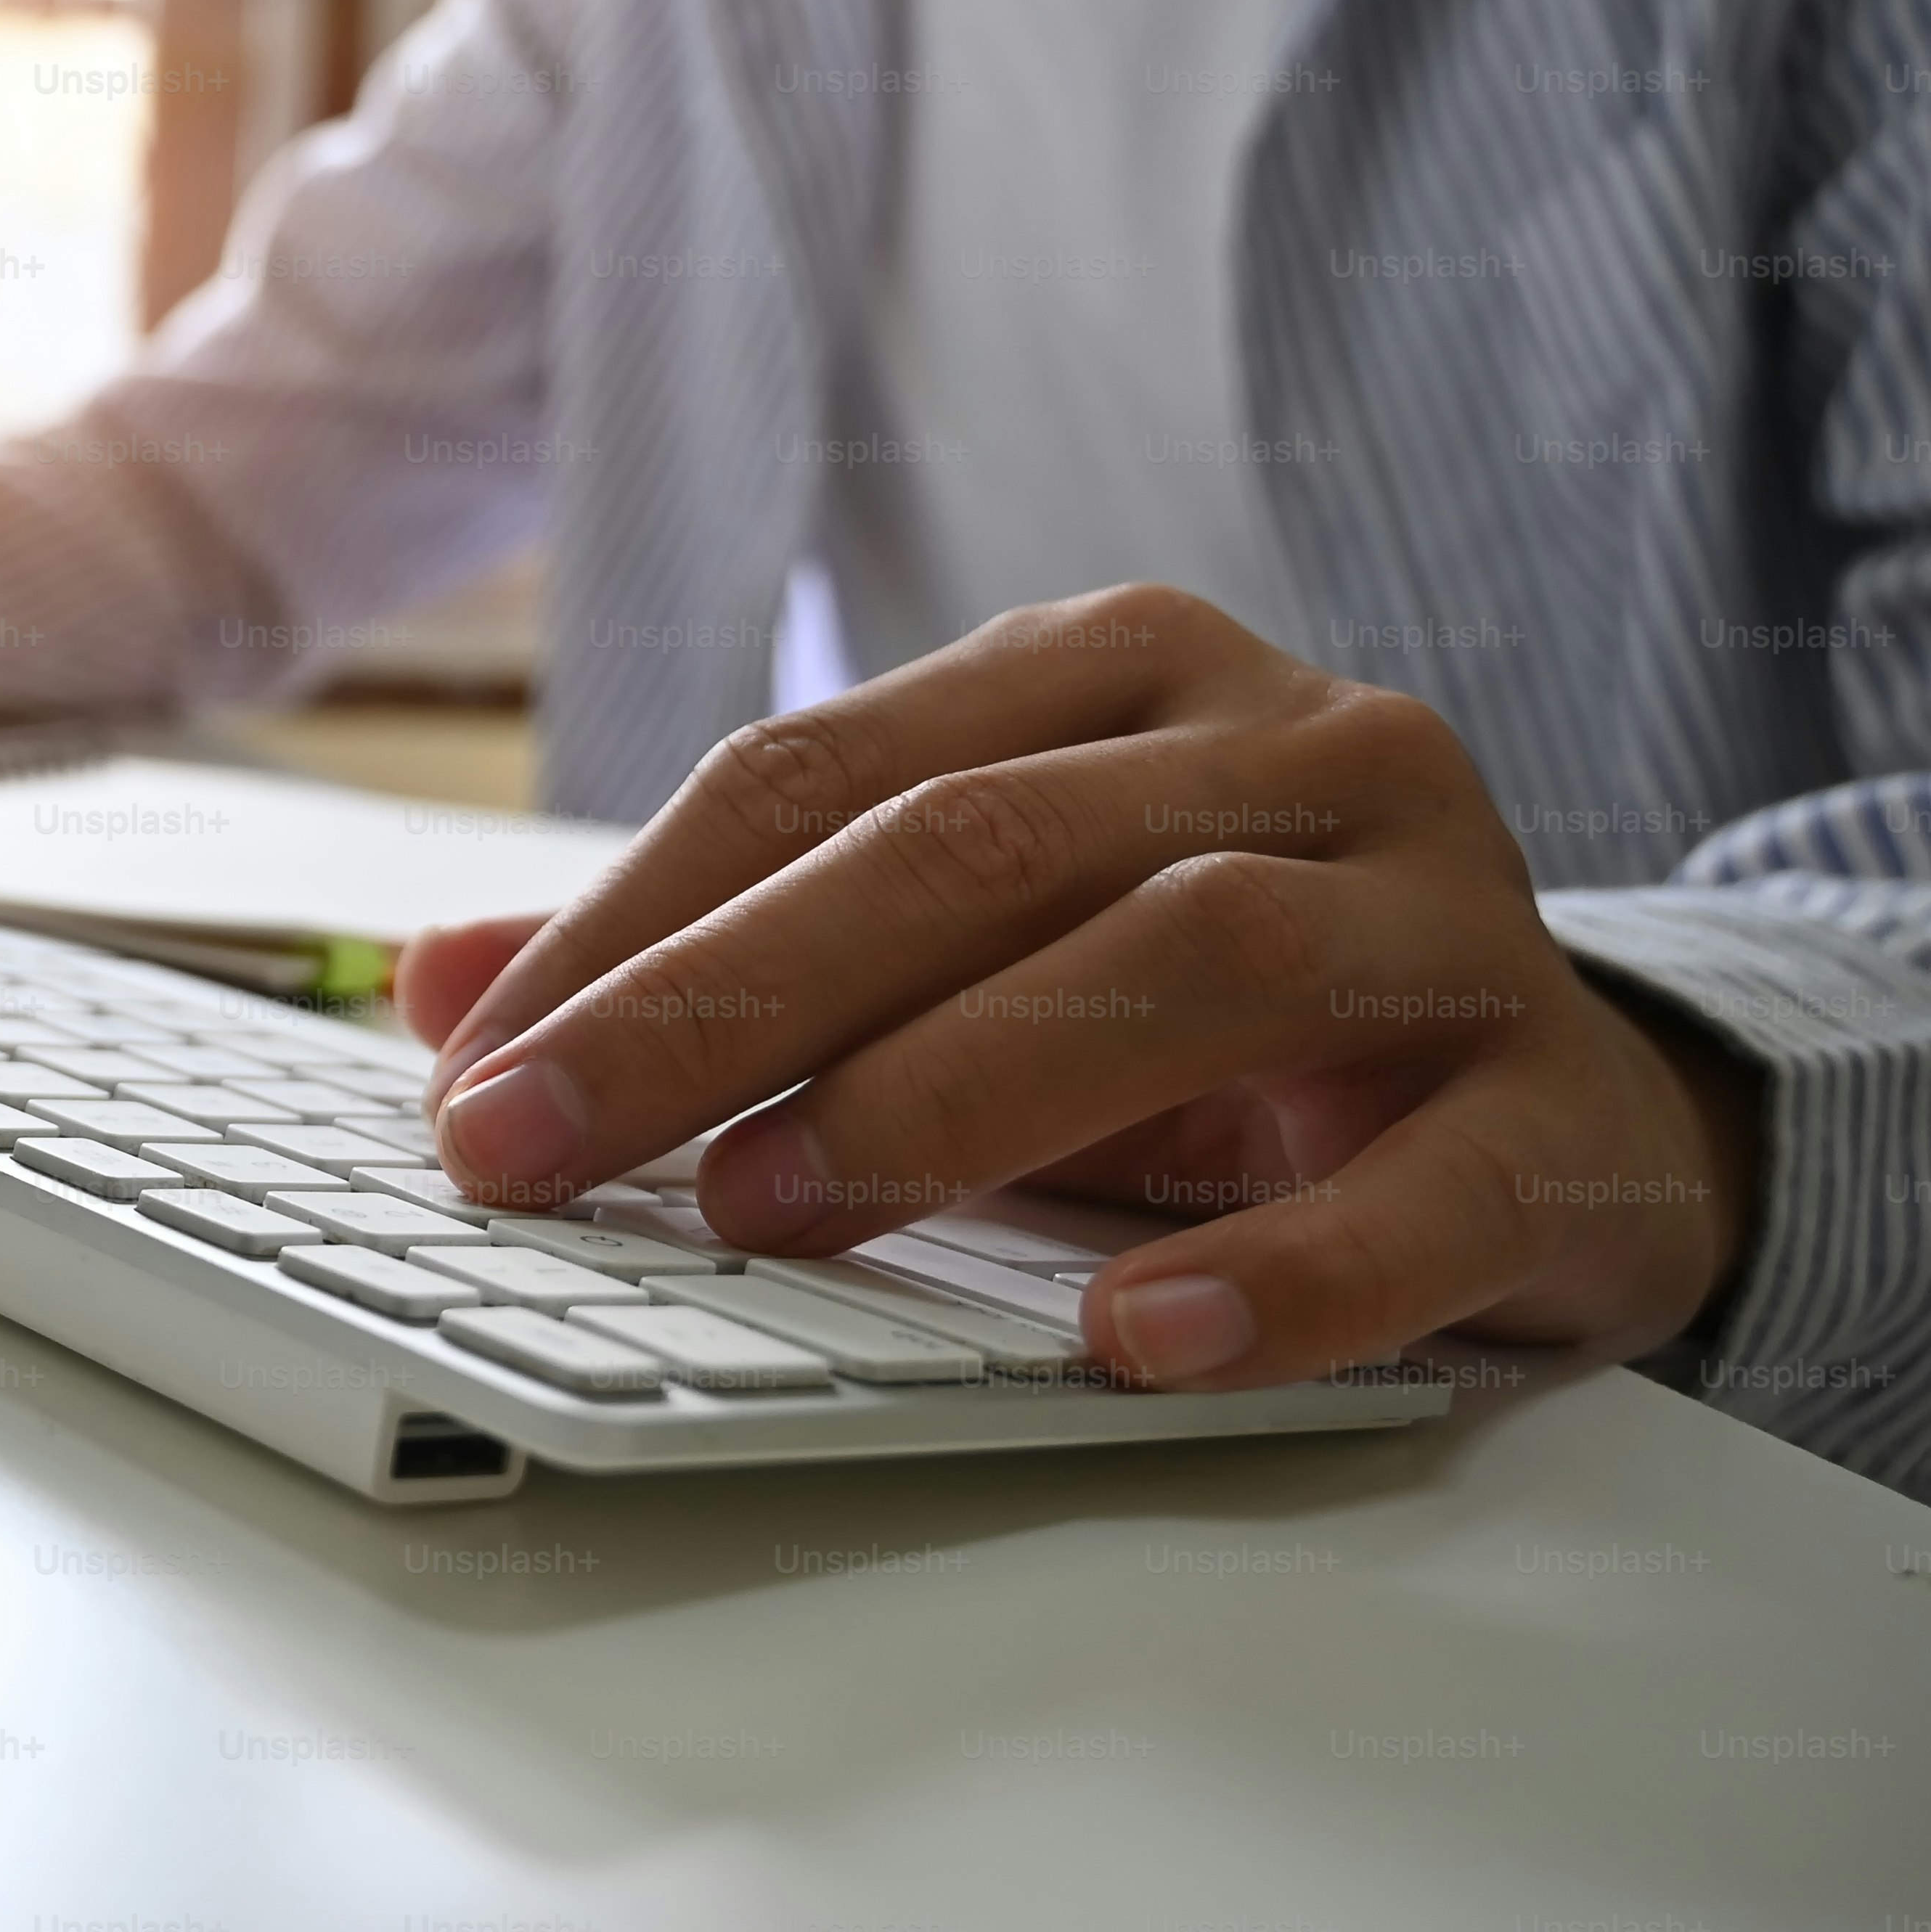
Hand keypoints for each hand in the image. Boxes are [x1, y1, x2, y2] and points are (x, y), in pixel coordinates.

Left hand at [394, 585, 1764, 1389]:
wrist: (1577, 1097)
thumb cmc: (1223, 1013)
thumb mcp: (969, 948)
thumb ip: (718, 952)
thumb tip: (437, 988)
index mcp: (1119, 674)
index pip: (820, 771)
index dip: (630, 924)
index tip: (472, 1074)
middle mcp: (1294, 748)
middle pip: (968, 845)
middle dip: (720, 1004)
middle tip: (538, 1148)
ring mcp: (1445, 916)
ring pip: (1185, 959)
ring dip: (948, 1093)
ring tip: (767, 1214)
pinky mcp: (1558, 1108)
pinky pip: (1417, 1192)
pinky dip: (1268, 1270)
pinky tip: (1132, 1340)